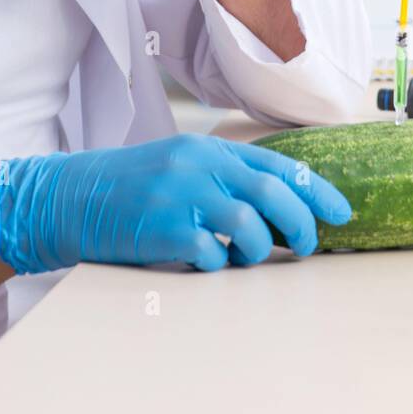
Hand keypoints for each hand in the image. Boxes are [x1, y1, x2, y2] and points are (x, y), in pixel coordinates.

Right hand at [0, 133, 353, 273]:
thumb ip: (224, 175)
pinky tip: (204, 261)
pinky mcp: (163, 228)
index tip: (341, 214)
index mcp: (208, 148)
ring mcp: (181, 195)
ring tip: (247, 257)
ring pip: (251, 227)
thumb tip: (280, 205)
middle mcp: (199, 165)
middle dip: (302, 225)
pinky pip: (213, 255)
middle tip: (307, 247)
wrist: (71, 197)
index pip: (278, 165)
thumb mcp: (180, 164)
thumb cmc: (131, 187)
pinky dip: (218, 265)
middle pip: (274, 194)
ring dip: (260, 251)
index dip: (316, 190)